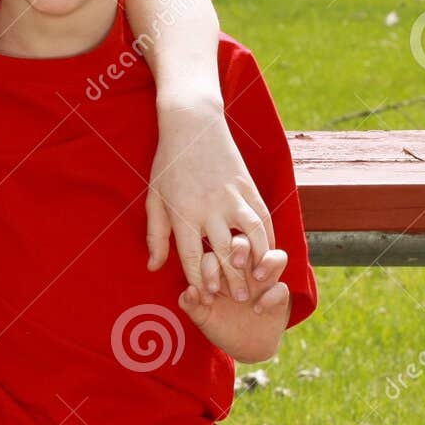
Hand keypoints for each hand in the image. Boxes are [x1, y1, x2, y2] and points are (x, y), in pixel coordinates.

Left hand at [146, 99, 274, 296]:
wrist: (192, 125)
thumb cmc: (168, 164)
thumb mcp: (154, 198)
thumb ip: (155, 235)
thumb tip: (154, 267)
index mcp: (182, 212)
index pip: (191, 255)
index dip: (200, 279)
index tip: (207, 297)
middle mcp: (209, 207)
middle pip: (223, 251)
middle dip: (232, 278)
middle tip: (240, 300)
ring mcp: (232, 196)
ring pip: (251, 235)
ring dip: (257, 260)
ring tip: (260, 279)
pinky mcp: (248, 186)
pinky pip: (263, 216)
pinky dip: (269, 236)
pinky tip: (270, 251)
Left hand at [178, 239, 290, 362]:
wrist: (242, 346)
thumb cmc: (218, 325)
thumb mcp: (201, 317)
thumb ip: (191, 305)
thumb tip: (188, 291)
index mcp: (220, 271)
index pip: (214, 253)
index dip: (211, 265)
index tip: (211, 287)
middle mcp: (243, 270)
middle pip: (245, 243)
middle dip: (240, 248)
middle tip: (237, 264)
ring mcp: (263, 281)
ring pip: (274, 255)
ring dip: (267, 261)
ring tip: (257, 277)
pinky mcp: (278, 296)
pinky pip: (281, 287)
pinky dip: (272, 296)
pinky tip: (258, 309)